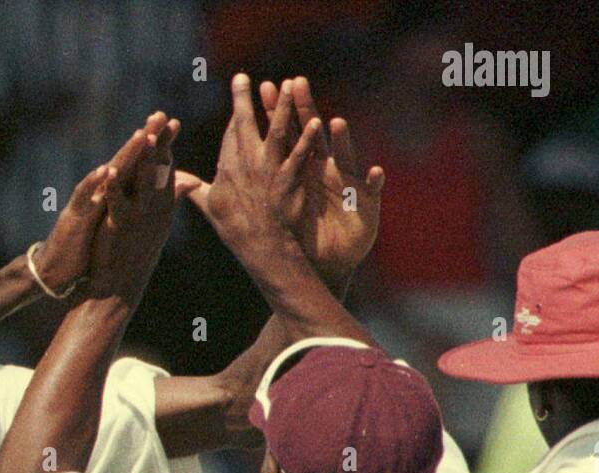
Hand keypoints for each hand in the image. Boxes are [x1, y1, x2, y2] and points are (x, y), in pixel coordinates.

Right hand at [31, 112, 173, 296]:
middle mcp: (101, 193)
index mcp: (113, 196)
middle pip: (126, 161)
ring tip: (141, 136)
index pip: (137, 166)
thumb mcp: (113, 226)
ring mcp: (88, 203)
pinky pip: (84, 198)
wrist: (58, 273)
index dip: (155, 146)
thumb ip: (129, 208)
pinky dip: (94, 184)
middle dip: (144, 138)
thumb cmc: (87, 249)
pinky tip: (106, 171)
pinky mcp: (75, 217)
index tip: (173, 124)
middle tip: (161, 116)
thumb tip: (147, 198)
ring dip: (124, 155)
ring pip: (108, 175)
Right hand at [178, 74, 320, 268]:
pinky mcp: (287, 182)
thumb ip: (195, 189)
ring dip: (281, 106)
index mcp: (227, 168)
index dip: (235, 110)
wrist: (260, 251)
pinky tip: (316, 121)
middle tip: (244, 77)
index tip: (238, 86)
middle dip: (243, 99)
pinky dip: (307, 139)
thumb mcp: (211, 207)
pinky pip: (299, 155)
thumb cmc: (237, 230)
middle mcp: (245, 165)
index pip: (230, 133)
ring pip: (275, 131)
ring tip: (289, 84)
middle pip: (244, 124)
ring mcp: (267, 172)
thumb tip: (177, 179)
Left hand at [259, 76, 383, 291]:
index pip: (286, 135)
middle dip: (306, 110)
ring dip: (341, 142)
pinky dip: (375, 182)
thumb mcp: (276, 212)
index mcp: (302, 170)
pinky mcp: (366, 204)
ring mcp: (346, 184)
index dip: (276, 112)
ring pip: (344, 158)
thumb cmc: (303, 236)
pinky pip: (372, 191)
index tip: (263, 87)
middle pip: (314, 135)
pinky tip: (374, 173)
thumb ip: (253, 188)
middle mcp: (325, 170)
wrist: (329, 263)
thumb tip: (223, 169)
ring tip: (335, 123)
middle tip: (296, 82)